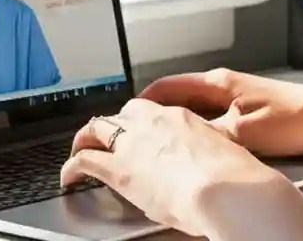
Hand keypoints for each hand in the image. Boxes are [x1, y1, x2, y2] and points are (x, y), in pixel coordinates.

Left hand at [60, 98, 294, 237]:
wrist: (226, 189)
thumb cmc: (234, 177)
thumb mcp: (226, 152)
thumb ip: (213, 151)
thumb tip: (216, 159)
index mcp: (181, 118)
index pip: (151, 112)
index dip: (140, 122)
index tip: (139, 132)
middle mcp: (154, 123)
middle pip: (122, 114)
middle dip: (111, 126)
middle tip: (105, 138)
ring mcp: (134, 143)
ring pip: (98, 129)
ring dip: (86, 139)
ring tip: (79, 150)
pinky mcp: (119, 168)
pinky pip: (84, 160)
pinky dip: (72, 167)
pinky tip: (68, 177)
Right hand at [139, 68, 302, 156]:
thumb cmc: (294, 118)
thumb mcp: (244, 132)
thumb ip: (210, 135)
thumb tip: (181, 142)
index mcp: (219, 83)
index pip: (169, 85)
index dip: (144, 99)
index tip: (125, 114)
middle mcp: (224, 86)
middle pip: (178, 97)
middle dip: (156, 113)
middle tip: (136, 131)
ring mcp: (236, 98)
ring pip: (195, 110)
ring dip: (178, 123)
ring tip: (160, 142)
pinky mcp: (247, 112)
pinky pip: (211, 120)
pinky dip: (198, 131)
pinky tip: (196, 147)